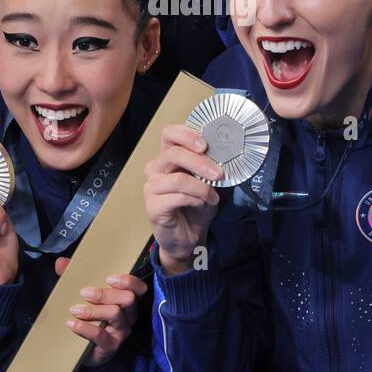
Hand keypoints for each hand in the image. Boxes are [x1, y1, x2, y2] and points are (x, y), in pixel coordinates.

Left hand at [56, 257, 147, 366]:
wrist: (82, 350)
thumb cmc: (88, 317)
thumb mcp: (82, 296)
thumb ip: (73, 278)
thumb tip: (61, 262)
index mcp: (126, 300)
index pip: (139, 288)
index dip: (129, 281)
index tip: (109, 278)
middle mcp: (129, 315)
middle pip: (128, 299)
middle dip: (105, 294)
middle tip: (84, 292)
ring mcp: (122, 332)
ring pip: (116, 314)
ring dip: (94, 310)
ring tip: (74, 310)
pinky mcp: (111, 347)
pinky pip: (101, 336)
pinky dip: (85, 328)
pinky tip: (72, 324)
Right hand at [143, 124, 222, 275]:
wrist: (189, 237)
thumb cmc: (196, 207)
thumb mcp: (206, 182)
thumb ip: (207, 167)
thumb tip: (220, 154)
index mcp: (168, 158)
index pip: (169, 134)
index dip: (186, 134)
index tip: (205, 144)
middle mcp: (156, 169)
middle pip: (174, 154)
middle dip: (200, 162)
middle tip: (218, 173)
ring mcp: (151, 187)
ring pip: (178, 179)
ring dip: (201, 187)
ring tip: (213, 196)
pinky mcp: (152, 206)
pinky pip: (176, 197)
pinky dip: (195, 200)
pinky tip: (202, 204)